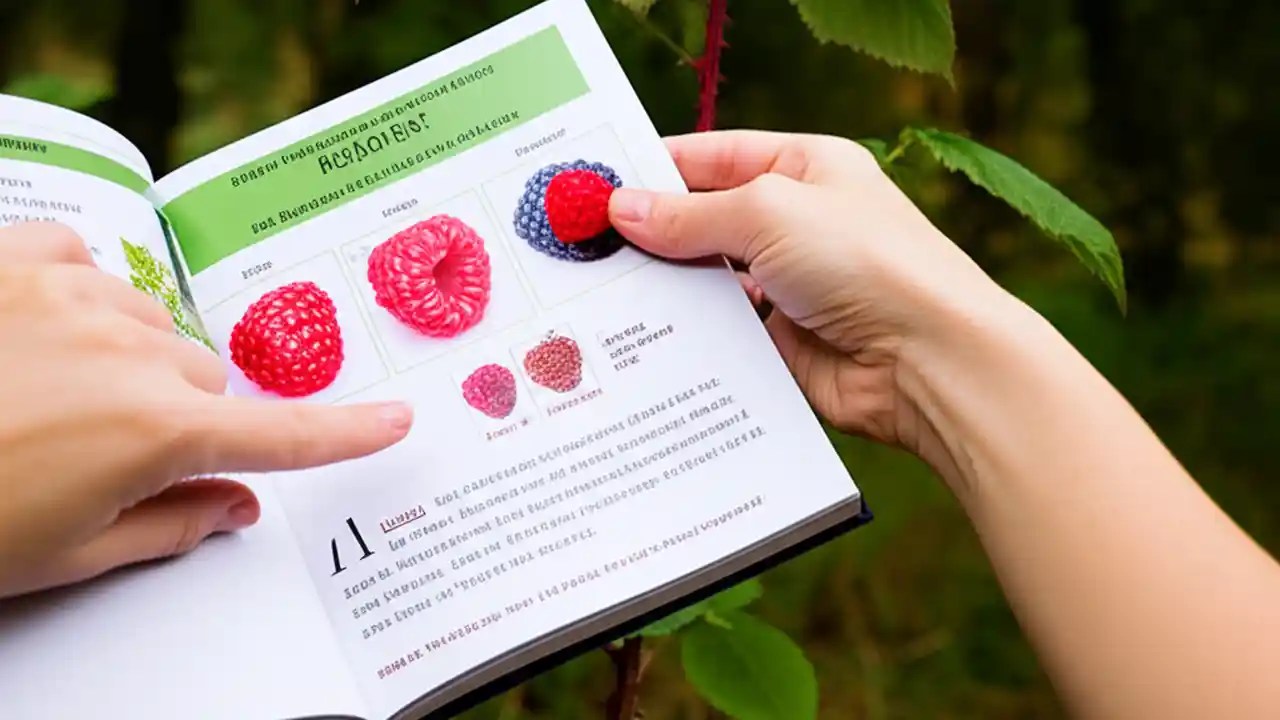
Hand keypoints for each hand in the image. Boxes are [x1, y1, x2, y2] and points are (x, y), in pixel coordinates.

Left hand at [0, 222, 412, 597]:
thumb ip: (173, 525)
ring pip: (153, 327)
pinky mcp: (17, 264)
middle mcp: (131, 354)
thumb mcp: (70, 553)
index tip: (395, 422)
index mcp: (155, 433)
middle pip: (207, 379)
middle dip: (183, 415)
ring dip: (131, 360)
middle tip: (119, 454)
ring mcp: (74, 299)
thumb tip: (233, 505)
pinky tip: (48, 329)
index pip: (282, 438)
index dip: (346, 435)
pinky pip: (86, 264)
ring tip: (59, 398)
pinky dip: (82, 295)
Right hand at [609, 130, 1017, 475]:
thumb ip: (690, 214)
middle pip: (707, 220)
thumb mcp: (768, 213)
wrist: (929, 361)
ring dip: (666, 286)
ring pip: (709, 281)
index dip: (658, 168)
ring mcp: (792, 287)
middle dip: (652, 232)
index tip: (597, 183)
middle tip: (584, 244)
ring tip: (599, 291)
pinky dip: (688, 334)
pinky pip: (721, 333)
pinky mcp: (783, 344)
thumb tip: (622, 208)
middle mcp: (799, 225)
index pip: (717, 157)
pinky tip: (643, 337)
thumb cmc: (867, 264)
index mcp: (807, 170)